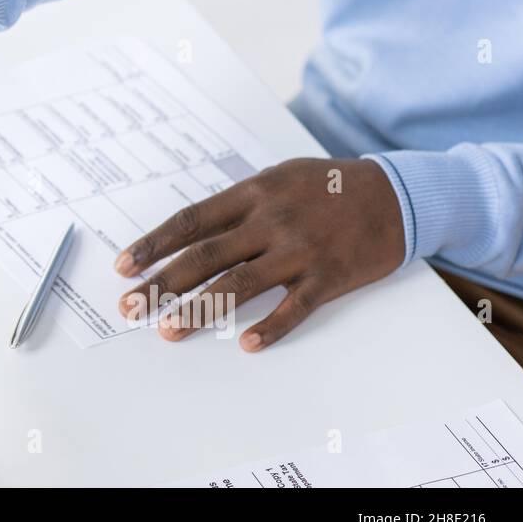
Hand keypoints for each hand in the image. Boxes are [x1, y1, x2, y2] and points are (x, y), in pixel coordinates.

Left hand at [115, 158, 404, 350]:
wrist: (397, 194)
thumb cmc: (328, 186)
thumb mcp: (279, 177)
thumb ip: (238, 204)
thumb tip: (191, 231)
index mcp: (253, 193)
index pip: (190, 222)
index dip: (154, 244)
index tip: (124, 266)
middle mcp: (271, 221)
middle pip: (204, 256)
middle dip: (162, 283)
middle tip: (130, 306)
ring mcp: (300, 250)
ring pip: (240, 283)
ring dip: (200, 309)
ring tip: (168, 328)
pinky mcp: (330, 276)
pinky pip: (296, 307)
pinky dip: (271, 327)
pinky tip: (246, 344)